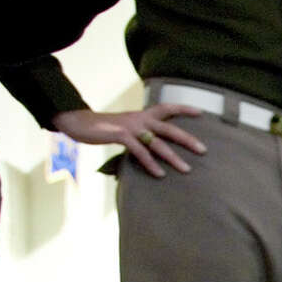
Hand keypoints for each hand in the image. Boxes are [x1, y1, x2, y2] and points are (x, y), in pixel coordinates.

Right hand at [52, 103, 204, 176]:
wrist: (78, 122)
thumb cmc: (104, 128)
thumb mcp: (126, 127)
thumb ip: (141, 134)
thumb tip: (155, 148)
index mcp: (142, 115)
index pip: (167, 108)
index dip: (183, 109)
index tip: (201, 113)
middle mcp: (139, 118)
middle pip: (169, 128)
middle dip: (187, 139)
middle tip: (203, 150)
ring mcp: (130, 126)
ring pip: (157, 143)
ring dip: (173, 157)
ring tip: (186, 169)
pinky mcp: (120, 135)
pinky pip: (140, 151)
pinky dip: (150, 163)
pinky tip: (159, 173)